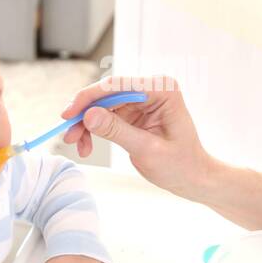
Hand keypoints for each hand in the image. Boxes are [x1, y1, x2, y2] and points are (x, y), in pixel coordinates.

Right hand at [59, 75, 213, 198]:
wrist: (193, 177)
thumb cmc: (181, 165)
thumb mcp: (147, 150)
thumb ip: (117, 131)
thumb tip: (88, 115)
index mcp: (163, 90)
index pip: (118, 85)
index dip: (89, 98)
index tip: (69, 114)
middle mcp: (152, 89)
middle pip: (107, 93)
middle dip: (85, 114)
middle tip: (68, 134)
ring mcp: (142, 100)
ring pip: (103, 105)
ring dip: (87, 124)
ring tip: (78, 146)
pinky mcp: (134, 112)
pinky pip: (107, 115)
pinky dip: (94, 130)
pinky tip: (87, 145)